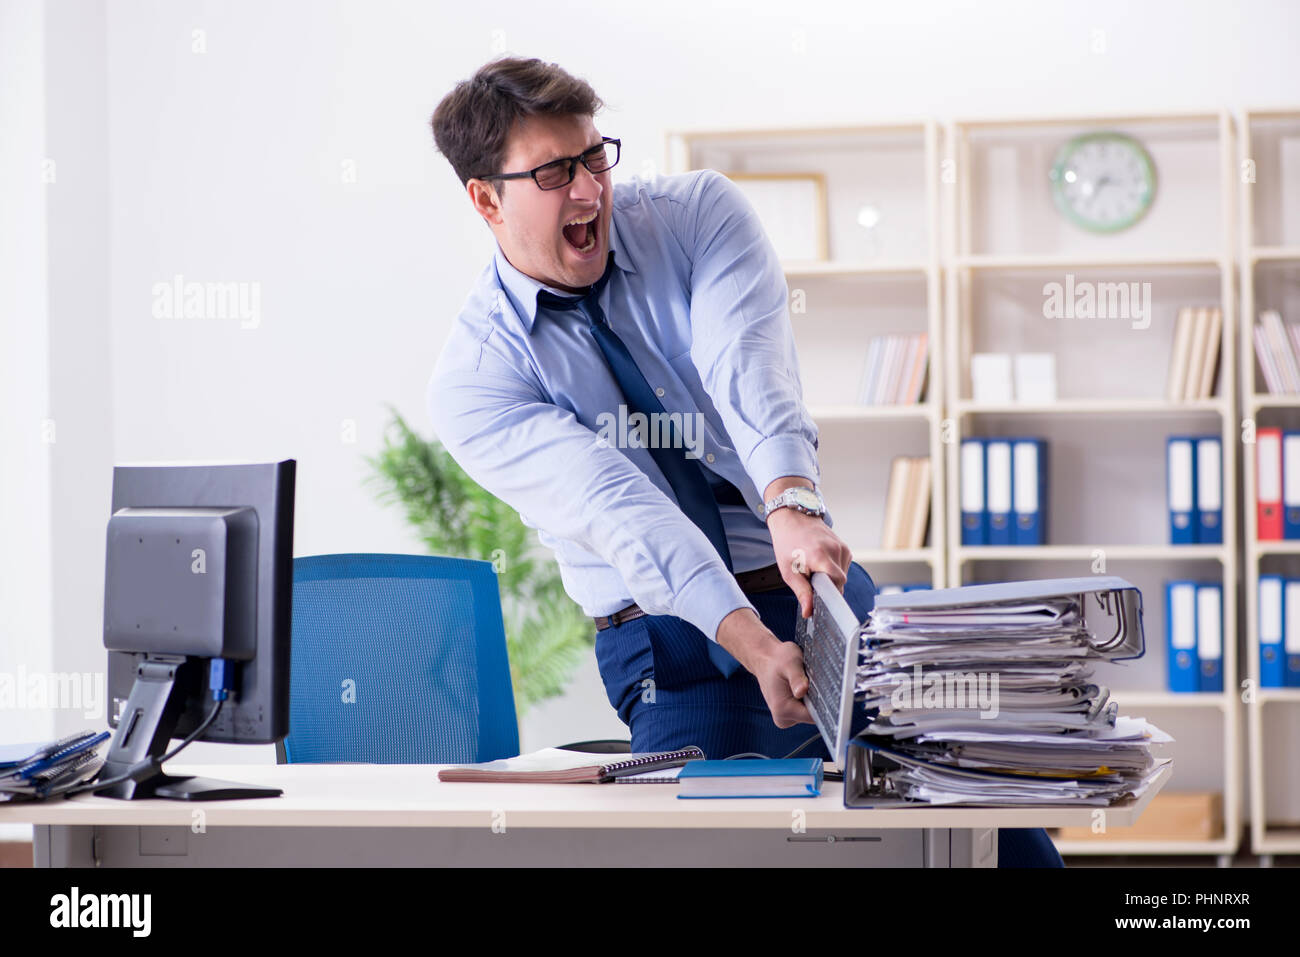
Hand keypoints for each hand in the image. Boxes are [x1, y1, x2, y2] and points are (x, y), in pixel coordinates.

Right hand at [716, 608, 813, 727]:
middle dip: (818, 699)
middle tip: (811, 680)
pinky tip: (803, 686)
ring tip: (805, 681)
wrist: (765, 658)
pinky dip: (809, 698)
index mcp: (783, 710)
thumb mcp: (789, 663)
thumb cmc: (777, 659)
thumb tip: (802, 691)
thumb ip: (797, 678)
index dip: (823, 702)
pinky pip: (806, 709)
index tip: (822, 687)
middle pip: (815, 715)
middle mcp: (783, 719)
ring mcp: (786, 718)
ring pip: (812, 712)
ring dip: (813, 698)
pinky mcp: (789, 714)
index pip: (815, 715)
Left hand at [764, 478, 852, 618]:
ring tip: (814, 568)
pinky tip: (820, 562)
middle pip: (840, 582)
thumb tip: (809, 612)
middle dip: (828, 586)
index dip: (830, 595)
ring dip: (831, 577)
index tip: (820, 598)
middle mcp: (835, 551)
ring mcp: (842, 547)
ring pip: (843, 574)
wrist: (792, 517)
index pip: (837, 585)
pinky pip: (843, 566)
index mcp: (821, 557)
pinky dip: (834, 569)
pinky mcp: (844, 546)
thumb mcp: (789, 571)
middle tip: (811, 580)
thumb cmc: (787, 543)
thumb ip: (802, 592)